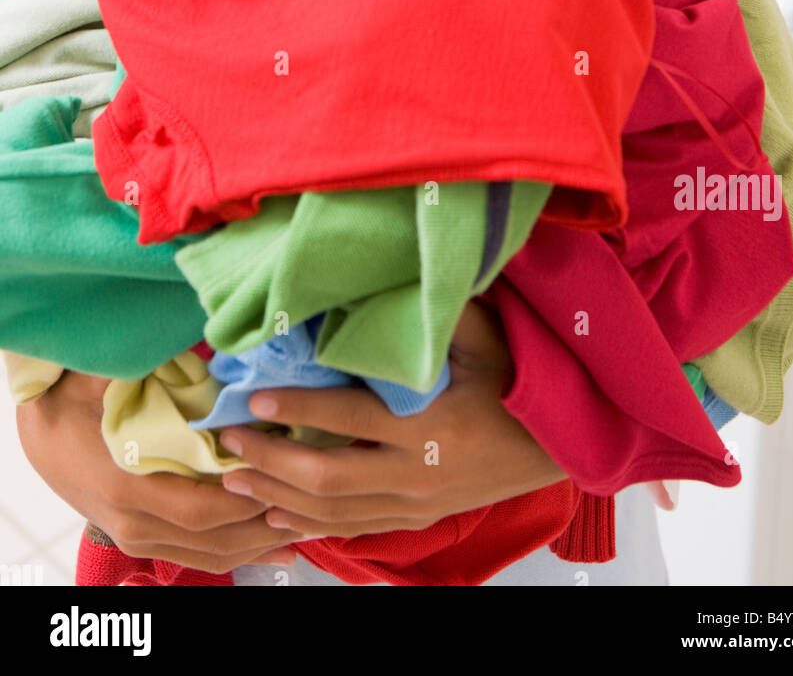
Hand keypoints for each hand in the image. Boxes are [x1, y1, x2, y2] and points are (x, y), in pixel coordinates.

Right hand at [14, 369, 305, 573]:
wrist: (41, 427)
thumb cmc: (82, 395)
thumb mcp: (118, 376)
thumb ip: (167, 374)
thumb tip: (220, 355)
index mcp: (130, 484)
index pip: (204, 508)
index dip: (250, 499)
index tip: (291, 479)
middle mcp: (135, 521)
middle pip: (215, 538)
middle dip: (267, 525)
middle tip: (316, 505)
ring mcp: (138, 534)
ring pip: (210, 554)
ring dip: (259, 542)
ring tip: (307, 523)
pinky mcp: (142, 537)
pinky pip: (197, 554)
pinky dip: (238, 549)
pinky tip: (274, 539)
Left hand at [218, 298, 568, 562]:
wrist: (558, 444)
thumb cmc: (517, 382)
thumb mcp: (486, 338)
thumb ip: (441, 311)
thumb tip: (393, 270)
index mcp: (430, 424)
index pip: (349, 418)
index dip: (299, 409)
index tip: (255, 399)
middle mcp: (417, 472)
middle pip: (328, 477)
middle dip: (271, 459)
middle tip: (228, 441)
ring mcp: (415, 502)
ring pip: (334, 511)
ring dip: (279, 496)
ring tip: (235, 480)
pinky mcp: (417, 517)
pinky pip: (354, 528)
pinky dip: (311, 524)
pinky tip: (277, 515)